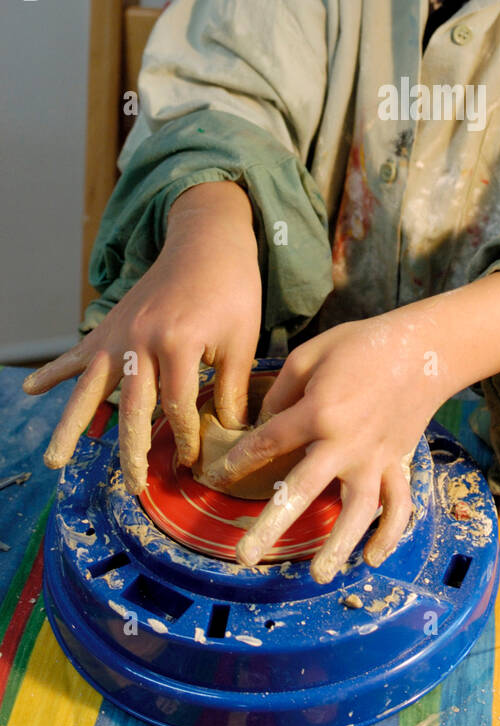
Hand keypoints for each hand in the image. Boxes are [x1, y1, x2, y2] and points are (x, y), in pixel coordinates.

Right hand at [22, 181, 261, 491]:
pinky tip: (30, 389)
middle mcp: (141, 341)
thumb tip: (235, 433)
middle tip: (133, 486)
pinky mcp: (110, 325)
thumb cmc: (232, 287)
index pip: (178, 407)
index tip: (194, 460)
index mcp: (179, 344)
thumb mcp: (243, 337)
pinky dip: (54, 370)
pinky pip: (78, 353)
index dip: (187, 438)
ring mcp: (120, 334)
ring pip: (91, 389)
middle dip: (133, 451)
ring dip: (72, 426)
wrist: (207, 240)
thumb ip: (234, 387)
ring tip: (56, 460)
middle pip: (131, 408)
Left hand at [203, 312, 455, 583]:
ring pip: (357, 510)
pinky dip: (390, 534)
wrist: (423, 348)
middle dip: (271, 525)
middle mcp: (345, 443)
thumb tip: (264, 425)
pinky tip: (372, 557)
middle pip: (302, 490)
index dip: (238, 462)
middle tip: (244, 557)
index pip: (267, 443)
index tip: (216, 478)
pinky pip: (398, 504)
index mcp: (318, 412)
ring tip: (318, 575)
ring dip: (338, 544)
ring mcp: (375, 458)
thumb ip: (281, 391)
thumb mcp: (310, 354)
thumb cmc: (361, 346)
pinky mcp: (398, 463)